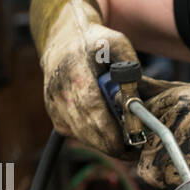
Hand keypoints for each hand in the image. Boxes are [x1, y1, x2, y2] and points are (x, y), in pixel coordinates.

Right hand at [32, 0, 137, 157]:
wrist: (64, 37)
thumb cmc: (96, 41)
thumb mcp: (118, 45)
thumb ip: (129, 71)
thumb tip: (136, 103)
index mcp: (75, 70)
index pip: (91, 108)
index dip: (110, 131)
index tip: (130, 144)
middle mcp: (59, 88)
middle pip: (86, 128)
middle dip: (112, 144)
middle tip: (135, 152)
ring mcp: (53, 102)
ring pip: (81, 135)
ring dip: (104, 143)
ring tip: (126, 145)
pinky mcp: (53, 112)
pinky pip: (75, 133)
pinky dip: (92, 137)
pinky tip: (107, 132)